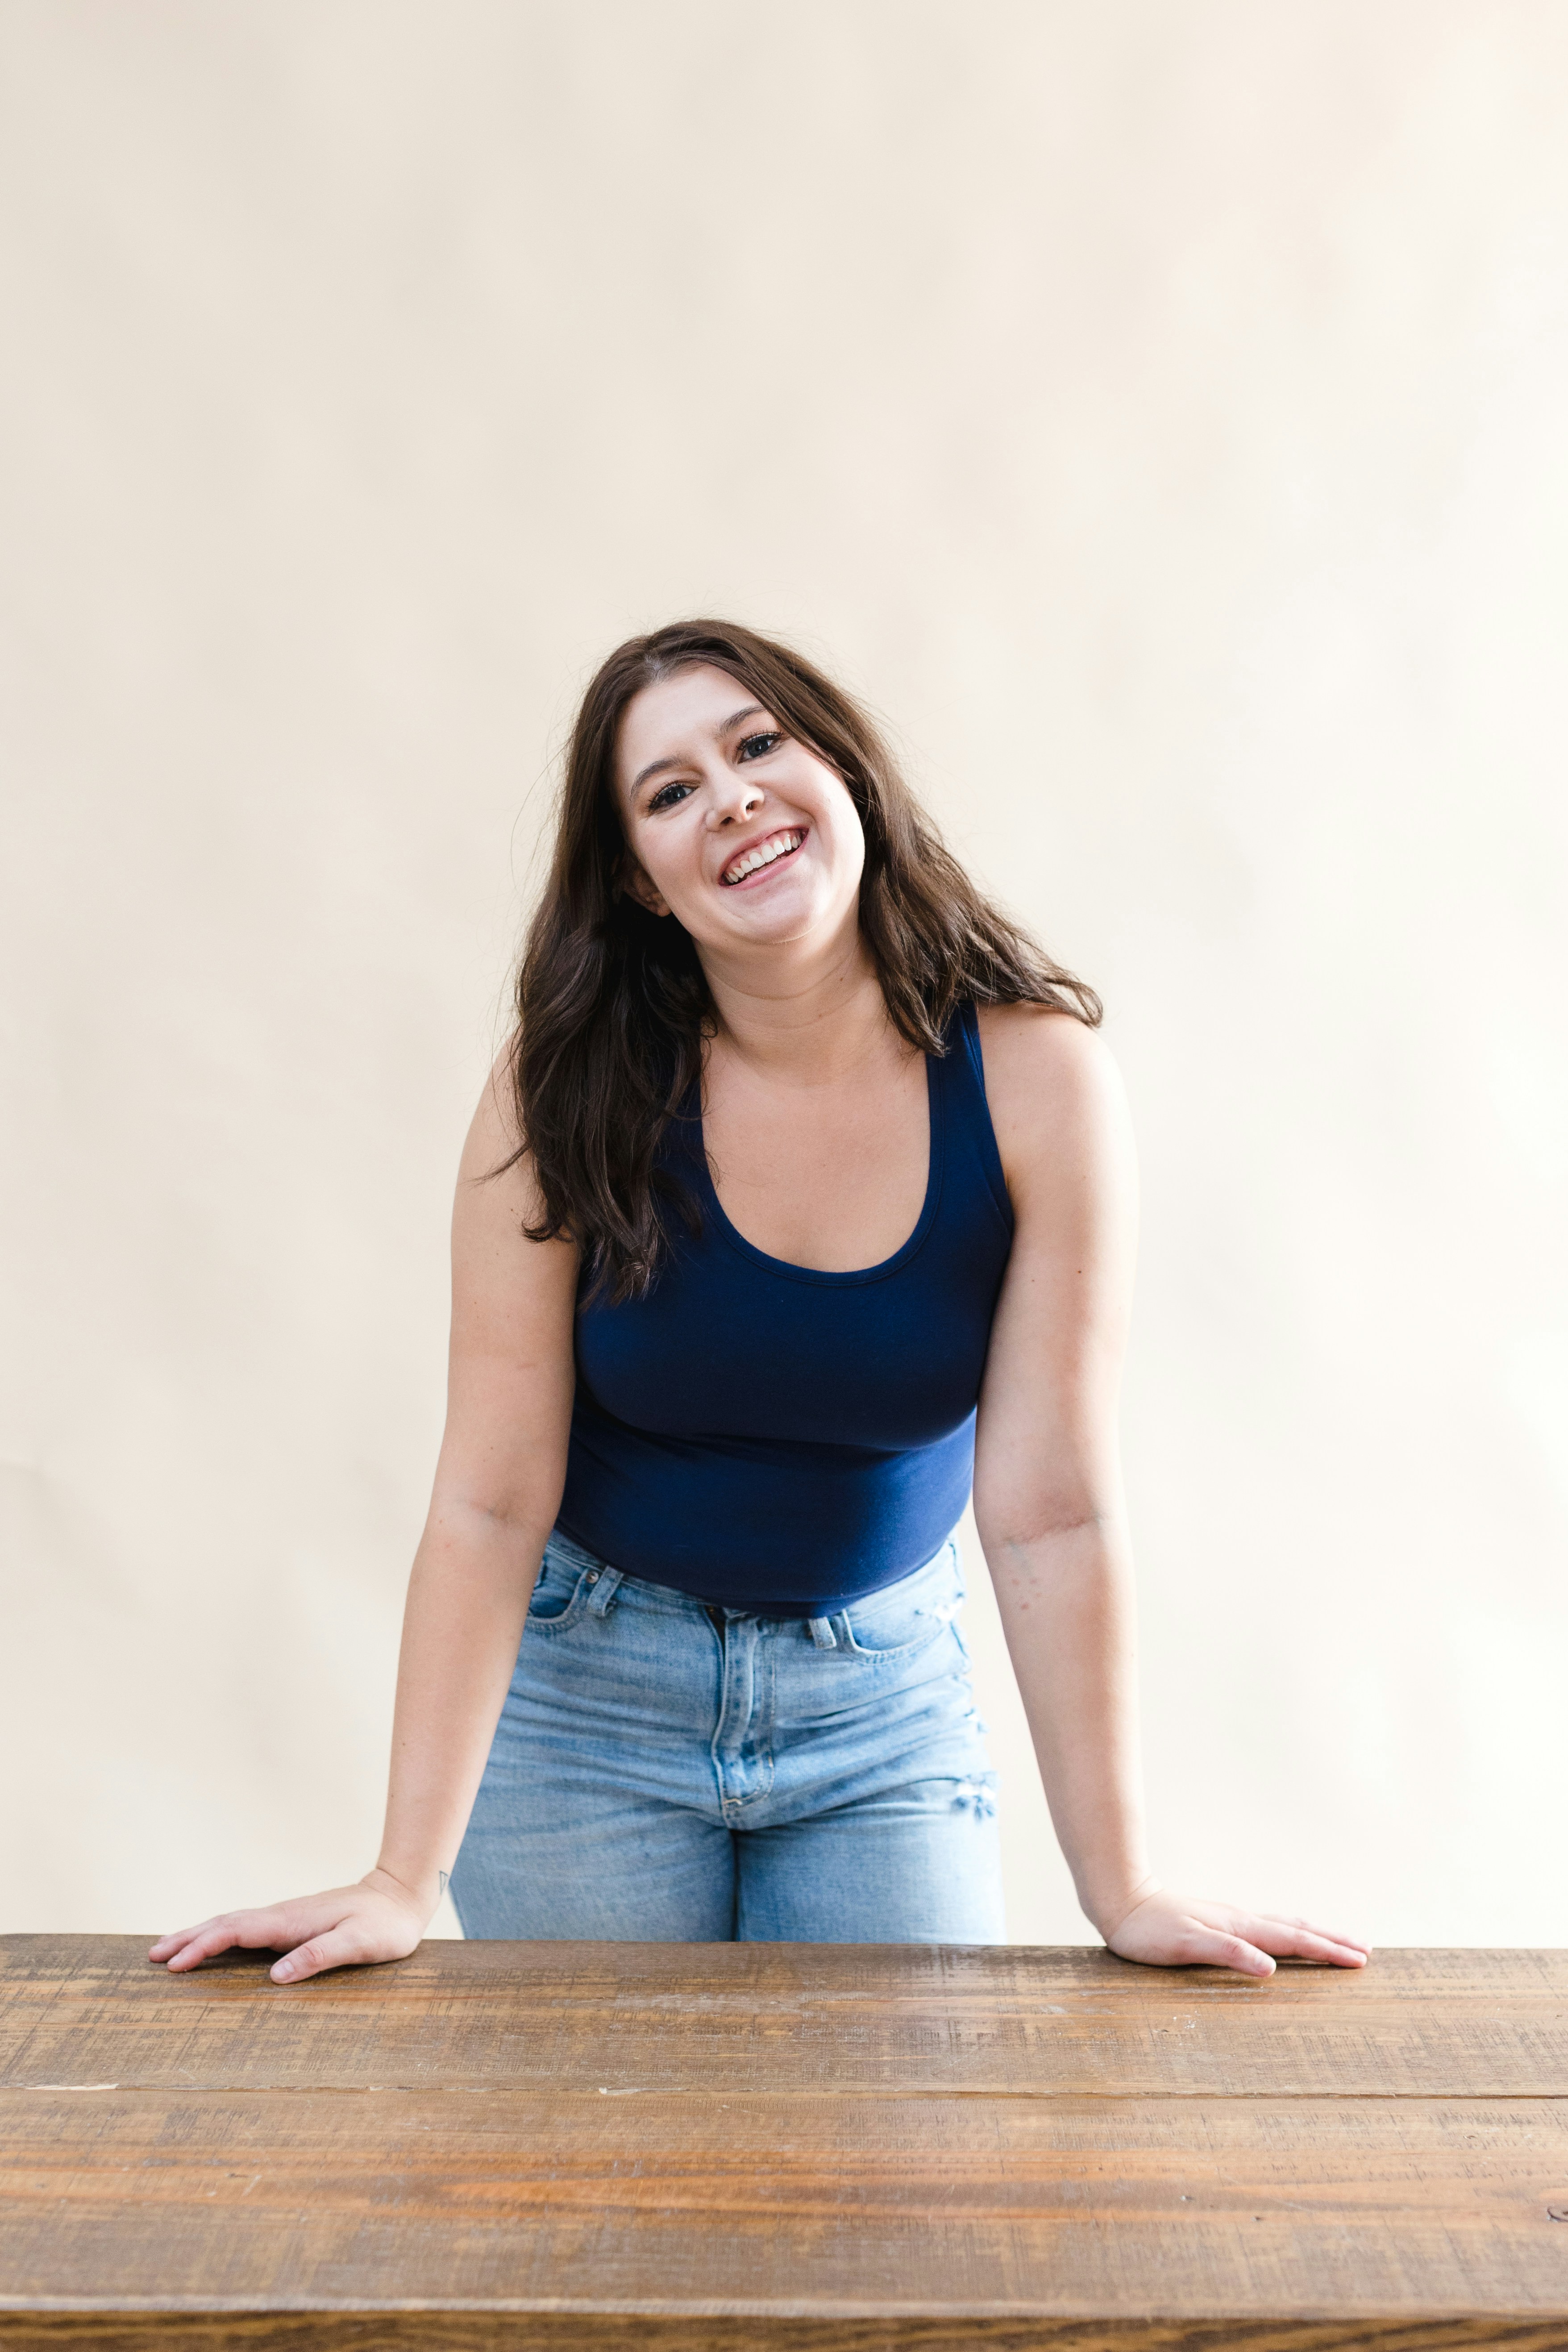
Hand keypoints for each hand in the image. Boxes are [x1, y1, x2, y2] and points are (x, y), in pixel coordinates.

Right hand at [148, 1867, 432, 1983]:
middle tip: (153, 1956)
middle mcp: (282, 1916)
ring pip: (232, 1924)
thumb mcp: (359, 1944)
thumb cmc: (384, 1926)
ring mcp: (284, 1919)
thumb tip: (275, 1976)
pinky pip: (245, 1930)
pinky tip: (210, 1946)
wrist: (400, 1898)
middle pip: (224, 1923)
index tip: (175, 1964)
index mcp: (291, 1921)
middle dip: (188, 1939)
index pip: (236, 1930)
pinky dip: (219, 1936)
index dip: (204, 1946)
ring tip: (167, 1951)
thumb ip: (319, 1956)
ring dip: (199, 1936)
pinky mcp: (290, 1926)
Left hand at [1103, 1884, 1370, 1976]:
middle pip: (1296, 1928)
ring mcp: (1231, 1920)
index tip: (1361, 1960)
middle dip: (1332, 1940)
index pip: (1293, 1940)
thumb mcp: (1187, 1945)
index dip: (1327, 1951)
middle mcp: (1241, 1920)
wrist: (1122, 1903)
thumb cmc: (1150, 1932)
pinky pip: (1265, 1929)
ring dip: (1315, 1933)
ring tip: (1340, 1941)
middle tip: (1366, 1950)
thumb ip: (1228, 1953)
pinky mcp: (1220, 1924)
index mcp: (1240, 1927)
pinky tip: (1286, 1940)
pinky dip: (1288, 1934)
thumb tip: (1270, 1969)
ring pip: (1283, 1925)